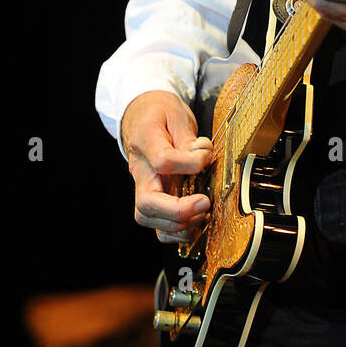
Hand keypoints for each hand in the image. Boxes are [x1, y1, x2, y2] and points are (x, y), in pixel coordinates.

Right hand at [121, 90, 213, 244]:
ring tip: (202, 214)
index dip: (189, 163)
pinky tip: (195, 221)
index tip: (205, 155)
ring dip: (178, 225)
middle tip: (205, 202)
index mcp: (145, 142)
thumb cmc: (160, 114)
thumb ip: (188, 137)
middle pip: (146, 204)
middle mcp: (140, 170)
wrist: (141, 115)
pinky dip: (176, 232)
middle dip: (178, 211)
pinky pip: (157, 225)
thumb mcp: (176, 114)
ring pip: (148, 219)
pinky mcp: (151, 198)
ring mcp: (143, 187)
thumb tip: (201, 155)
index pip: (163, 161)